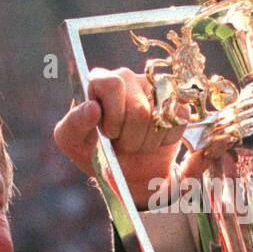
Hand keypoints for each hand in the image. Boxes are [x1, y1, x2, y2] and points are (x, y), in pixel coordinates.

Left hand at [53, 67, 186, 208]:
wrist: (125, 172)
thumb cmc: (95, 152)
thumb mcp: (73, 142)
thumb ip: (74, 123)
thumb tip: (92, 108)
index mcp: (99, 80)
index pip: (112, 85)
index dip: (114, 116)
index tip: (109, 134)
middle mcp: (128, 79)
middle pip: (139, 109)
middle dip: (131, 138)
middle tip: (122, 144)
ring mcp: (154, 88)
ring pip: (160, 118)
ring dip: (148, 142)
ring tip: (136, 143)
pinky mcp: (176, 101)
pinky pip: (179, 119)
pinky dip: (167, 139)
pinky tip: (155, 140)